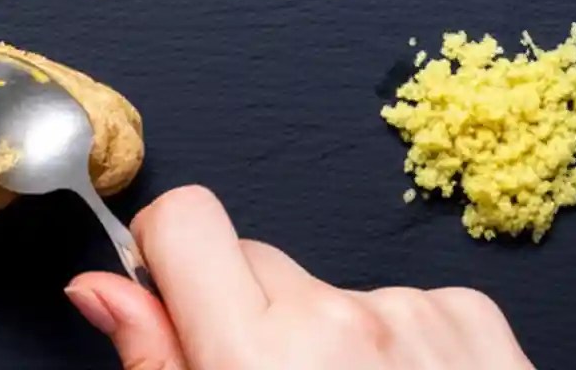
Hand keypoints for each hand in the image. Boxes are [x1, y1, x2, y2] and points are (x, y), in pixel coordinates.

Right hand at [66, 186, 534, 369]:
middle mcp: (341, 319)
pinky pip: (401, 302)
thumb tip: (99, 288)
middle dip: (247, 311)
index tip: (176, 296)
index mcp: (260, 356)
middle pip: (254, 257)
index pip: (186, 219)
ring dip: (326, 336)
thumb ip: (155, 359)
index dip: (166, 253)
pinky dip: (394, 346)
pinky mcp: (476, 321)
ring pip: (328, 287)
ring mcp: (416, 315)